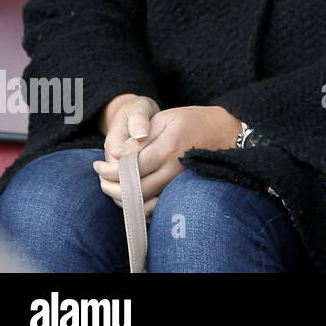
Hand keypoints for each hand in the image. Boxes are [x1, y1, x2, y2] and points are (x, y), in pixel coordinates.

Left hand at [94, 105, 240, 213]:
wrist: (227, 131)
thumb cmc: (195, 120)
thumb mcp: (166, 118)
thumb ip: (140, 137)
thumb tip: (115, 153)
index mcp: (167, 147)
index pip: (129, 167)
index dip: (108, 170)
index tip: (97, 166)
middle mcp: (175, 168)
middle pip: (134, 190)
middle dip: (111, 187)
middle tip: (101, 179)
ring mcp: (181, 181)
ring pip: (145, 203)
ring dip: (123, 200)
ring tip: (113, 188)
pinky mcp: (184, 189)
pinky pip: (159, 207)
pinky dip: (141, 207)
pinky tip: (132, 197)